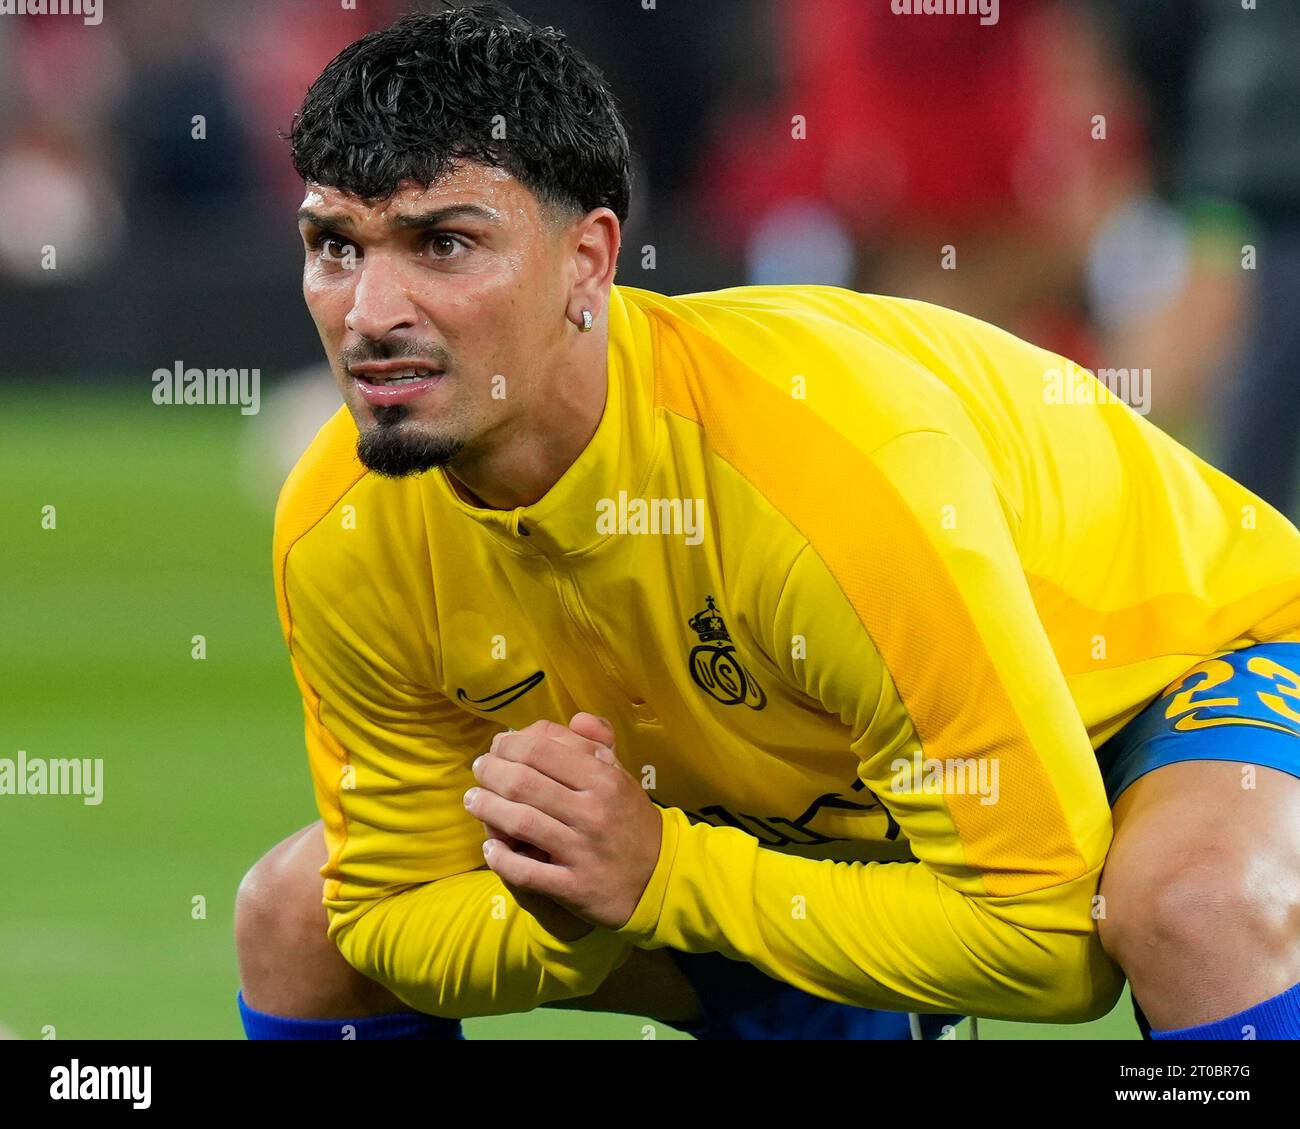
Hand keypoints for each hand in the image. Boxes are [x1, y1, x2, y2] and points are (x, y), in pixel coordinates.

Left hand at [465, 712, 660, 929]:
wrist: (660, 878)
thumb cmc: (630, 820)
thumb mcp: (622, 776)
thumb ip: (598, 744)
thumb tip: (575, 718)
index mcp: (604, 780)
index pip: (543, 751)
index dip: (510, 745)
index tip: (496, 745)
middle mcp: (593, 812)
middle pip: (523, 784)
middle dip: (491, 772)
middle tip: (479, 769)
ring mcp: (582, 851)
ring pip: (519, 823)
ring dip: (486, 809)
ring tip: (472, 800)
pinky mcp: (574, 887)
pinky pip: (526, 872)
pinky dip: (501, 858)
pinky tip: (489, 848)